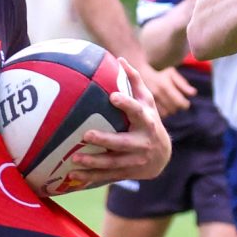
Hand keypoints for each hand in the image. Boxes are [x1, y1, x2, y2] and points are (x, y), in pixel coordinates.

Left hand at [67, 57, 170, 182]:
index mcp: (146, 122)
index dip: (126, 104)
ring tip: (75, 158)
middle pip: (123, 143)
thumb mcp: (147, 102)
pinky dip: (90, 177)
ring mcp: (134, 160)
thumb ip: (135, 82)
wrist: (162, 155)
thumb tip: (120, 59)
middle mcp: (142, 142)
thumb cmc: (148, 120)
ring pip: (113, 163)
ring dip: (94, 162)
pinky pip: (107, 176)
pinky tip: (74, 176)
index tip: (113, 96)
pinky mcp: (127, 172)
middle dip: (105, 140)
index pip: (137, 111)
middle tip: (86, 135)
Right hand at [140, 62, 194, 115]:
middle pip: (173, 109)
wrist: (138, 71)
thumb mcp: (171, 73)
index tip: (186, 103)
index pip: (180, 103)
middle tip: (176, 103)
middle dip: (176, 107)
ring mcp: (149, 100)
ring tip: (168, 105)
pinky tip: (161, 107)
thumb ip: (182, 84)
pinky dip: (161, 113)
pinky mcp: (144, 105)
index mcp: (164, 86)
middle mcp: (157, 94)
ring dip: (169, 110)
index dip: (185, 104)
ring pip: (165, 113)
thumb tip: (194, 93)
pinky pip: (157, 114)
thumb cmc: (159, 72)